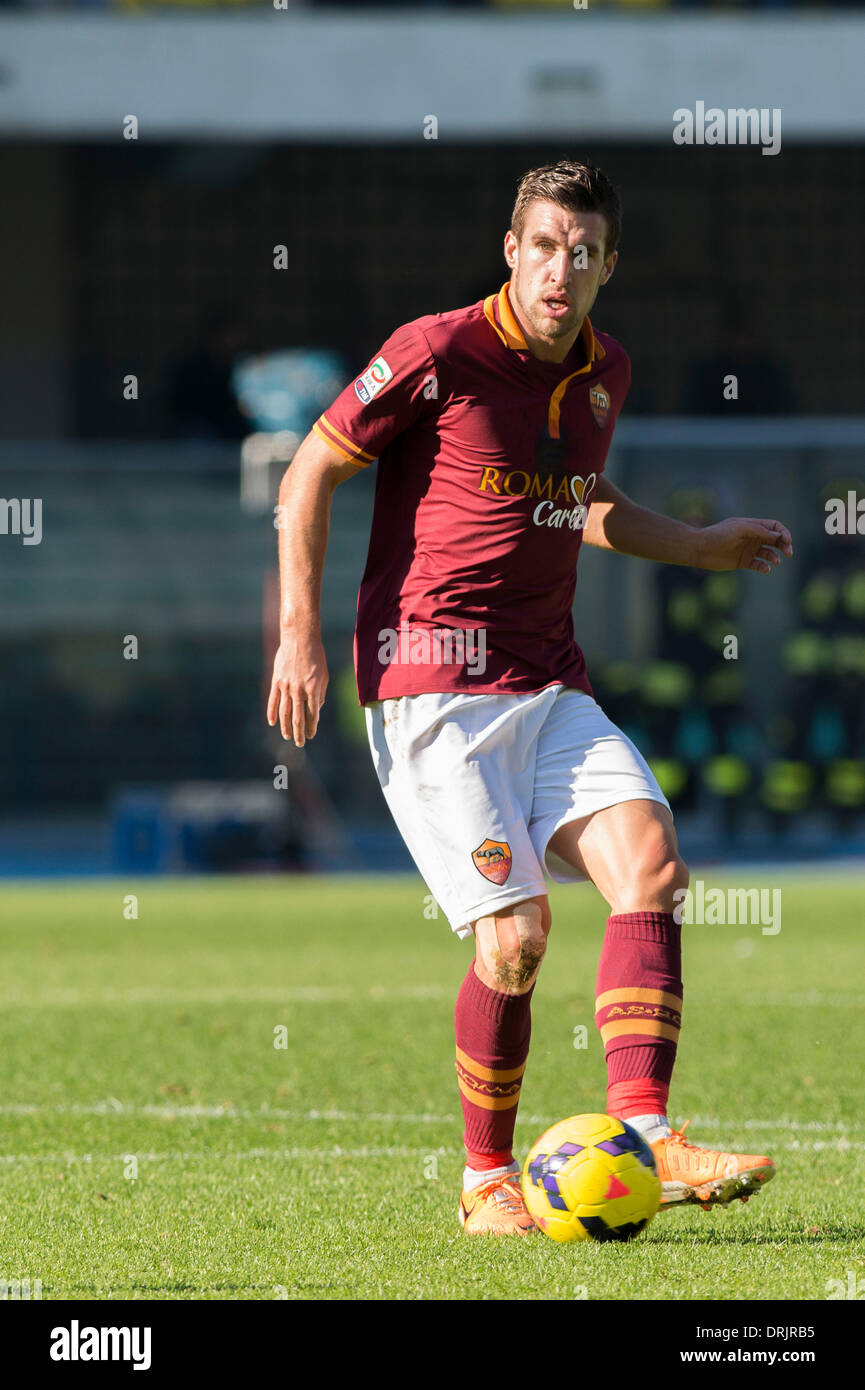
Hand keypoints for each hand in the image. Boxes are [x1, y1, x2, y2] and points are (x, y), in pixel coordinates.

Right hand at [267, 631, 327, 746]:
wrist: (300, 639)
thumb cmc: (316, 657)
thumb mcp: (324, 676)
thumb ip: (320, 694)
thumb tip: (316, 710)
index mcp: (313, 689)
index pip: (313, 714)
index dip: (312, 727)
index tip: (312, 735)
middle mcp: (299, 690)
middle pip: (298, 717)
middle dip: (300, 732)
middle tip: (300, 743)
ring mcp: (286, 686)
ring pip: (284, 712)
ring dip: (285, 727)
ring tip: (288, 736)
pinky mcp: (276, 681)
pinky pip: (273, 700)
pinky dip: (272, 712)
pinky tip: (272, 722)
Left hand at [695, 517, 792, 573]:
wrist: (702, 549)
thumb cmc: (719, 535)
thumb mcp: (740, 529)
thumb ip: (759, 531)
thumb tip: (778, 535)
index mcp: (752, 526)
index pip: (774, 527)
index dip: (783, 532)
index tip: (787, 540)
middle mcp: (753, 537)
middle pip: (775, 540)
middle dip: (784, 545)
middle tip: (789, 552)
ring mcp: (749, 550)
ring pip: (769, 553)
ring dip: (775, 557)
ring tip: (775, 561)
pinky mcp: (744, 562)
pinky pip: (759, 565)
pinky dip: (764, 567)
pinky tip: (765, 569)